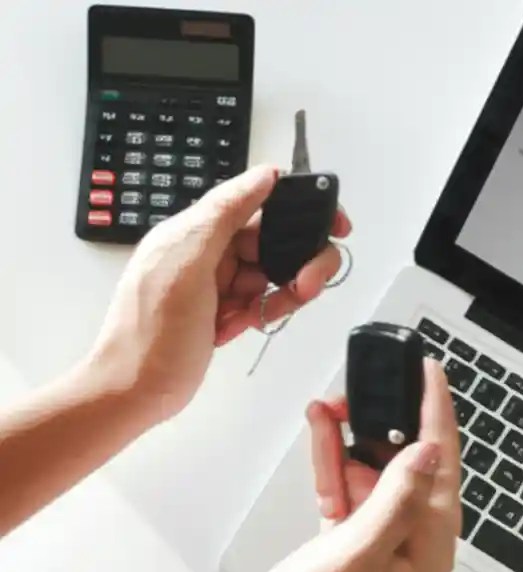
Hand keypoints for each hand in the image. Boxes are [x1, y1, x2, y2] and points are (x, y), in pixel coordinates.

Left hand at [87, 165, 352, 421]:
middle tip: (307, 287)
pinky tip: (243, 327)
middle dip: (300, 260)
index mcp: (196, 229)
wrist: (132, 393)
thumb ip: (225, 214)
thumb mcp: (188, 264)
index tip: (337, 226)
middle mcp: (208, 250)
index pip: (261, 201)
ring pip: (274, 272)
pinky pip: (262, 300)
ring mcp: (216, 282)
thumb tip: (267, 173)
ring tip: (266, 316)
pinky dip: (264, 312)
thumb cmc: (153, 332)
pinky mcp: (223, 310)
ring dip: (283, 293)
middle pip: (275, 240)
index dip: (301, 208)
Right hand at [220, 361, 460, 571]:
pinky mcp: (352, 535)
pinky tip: (321, 428)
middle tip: (366, 380)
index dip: (436, 410)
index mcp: (428, 543)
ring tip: (330, 403)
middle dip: (386, 415)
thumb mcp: (357, 558)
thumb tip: (426, 453)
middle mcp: (412, 536)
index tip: (430, 370)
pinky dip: (333, 455)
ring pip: (374, 464)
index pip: (441, 461)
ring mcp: (382, 534)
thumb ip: (394, 503)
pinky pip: (348, 482)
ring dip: (351, 432)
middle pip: (410, 455)